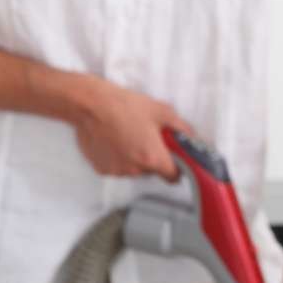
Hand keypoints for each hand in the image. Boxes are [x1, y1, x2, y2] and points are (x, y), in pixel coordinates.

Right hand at [69, 75, 194, 180]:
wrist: (92, 105)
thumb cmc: (125, 107)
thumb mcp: (162, 112)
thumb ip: (181, 128)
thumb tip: (190, 136)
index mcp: (153, 158)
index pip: (173, 177)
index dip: (177, 168)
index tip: (175, 160)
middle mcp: (134, 170)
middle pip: (153, 171)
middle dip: (153, 157)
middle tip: (149, 138)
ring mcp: (116, 171)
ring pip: (134, 169)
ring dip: (135, 158)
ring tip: (129, 135)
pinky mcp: (101, 169)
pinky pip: (117, 167)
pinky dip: (119, 157)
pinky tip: (115, 140)